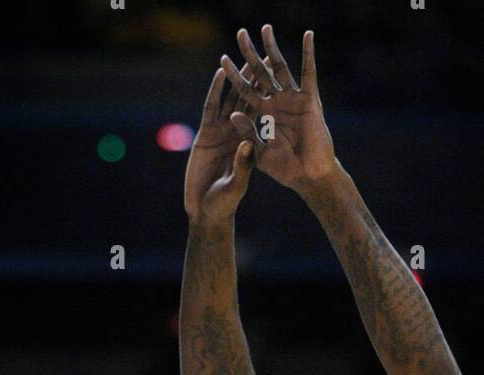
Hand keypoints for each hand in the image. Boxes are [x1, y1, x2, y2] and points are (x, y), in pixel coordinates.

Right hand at [184, 60, 257, 221]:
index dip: (271, 95)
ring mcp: (221, 132)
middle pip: (249, 100)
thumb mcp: (235, 185)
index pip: (264, 114)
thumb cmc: (223, 203)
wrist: (204, 210)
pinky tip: (220, 73)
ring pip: (230, 99)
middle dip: (255, 78)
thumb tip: (247, 145)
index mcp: (252, 144)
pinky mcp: (205, 134)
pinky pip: (211, 108)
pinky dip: (215, 90)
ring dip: (235, 77)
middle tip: (263, 53)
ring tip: (240, 56)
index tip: (279, 76)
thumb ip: (242, 165)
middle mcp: (239, 134)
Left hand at [221, 27, 335, 190]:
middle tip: (240, 33)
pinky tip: (307, 35)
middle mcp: (276, 103)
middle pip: (260, 73)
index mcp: (261, 115)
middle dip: (250, 54)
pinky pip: (309, 73)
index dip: (234, 76)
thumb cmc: (284, 170)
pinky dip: (309, 54)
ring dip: (273, 48)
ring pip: (280, 68)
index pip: (244, 90)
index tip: (223, 59)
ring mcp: (292, 100)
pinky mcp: (309, 100)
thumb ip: (248, 133)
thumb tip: (234, 113)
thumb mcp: (260, 153)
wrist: (308, 176)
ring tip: (265, 28)